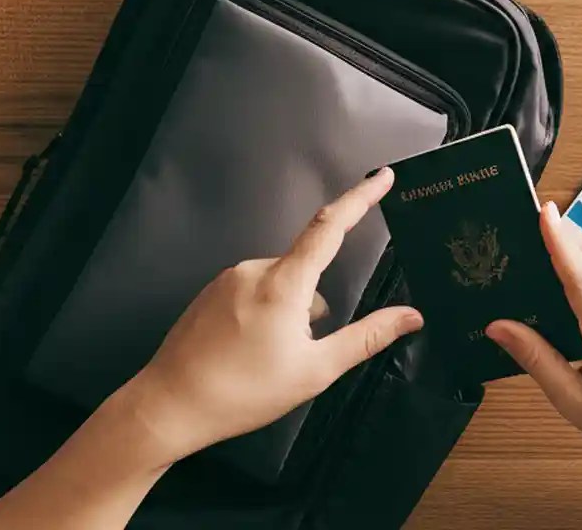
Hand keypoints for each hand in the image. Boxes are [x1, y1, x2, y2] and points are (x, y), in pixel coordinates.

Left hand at [125, 167, 422, 461]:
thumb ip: (367, 337)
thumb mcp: (315, 370)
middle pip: (306, 271)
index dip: (360, 199)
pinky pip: (255, 291)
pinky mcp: (211, 291)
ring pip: (281, 285)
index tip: (382, 177)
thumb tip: (412, 316)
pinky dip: (264, 315)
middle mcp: (254, 269)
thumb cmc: (244, 392)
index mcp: (284, 283)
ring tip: (265, 360)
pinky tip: (247, 352)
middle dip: (313, 307)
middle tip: (296, 355)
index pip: (330, 227)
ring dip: (289, 313)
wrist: (169, 405)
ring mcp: (229, 278)